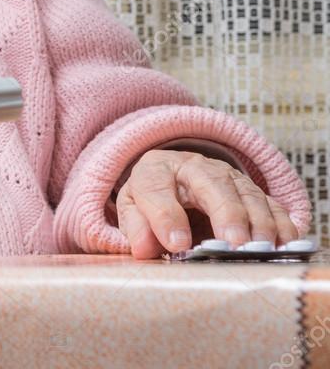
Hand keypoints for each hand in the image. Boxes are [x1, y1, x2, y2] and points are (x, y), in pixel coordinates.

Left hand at [116, 149, 298, 259]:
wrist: (173, 179)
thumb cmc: (151, 200)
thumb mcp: (133, 209)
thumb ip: (135, 227)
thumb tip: (143, 248)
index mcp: (156, 170)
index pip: (156, 186)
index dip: (165, 216)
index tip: (176, 245)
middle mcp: (195, 167)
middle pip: (212, 183)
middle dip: (226, 212)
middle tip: (234, 244)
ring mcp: (227, 178)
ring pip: (247, 193)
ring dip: (258, 222)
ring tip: (260, 250)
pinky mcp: (252, 192)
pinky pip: (272, 205)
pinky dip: (281, 224)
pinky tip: (284, 245)